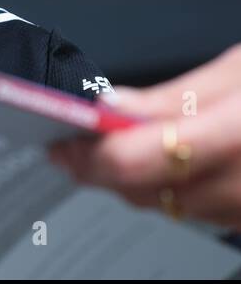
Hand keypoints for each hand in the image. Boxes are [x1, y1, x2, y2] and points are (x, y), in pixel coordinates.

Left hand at [48, 43, 240, 230]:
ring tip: (104, 150)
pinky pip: (195, 211)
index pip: (134, 161)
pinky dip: (167, 188)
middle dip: (99, 167)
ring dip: (130, 180)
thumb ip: (175, 96)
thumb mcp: (239, 72)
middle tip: (67, 146)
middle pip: (142, 191)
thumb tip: (113, 107)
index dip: (88, 153)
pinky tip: (155, 164)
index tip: (60, 140)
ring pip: (165, 206)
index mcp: (234, 136)